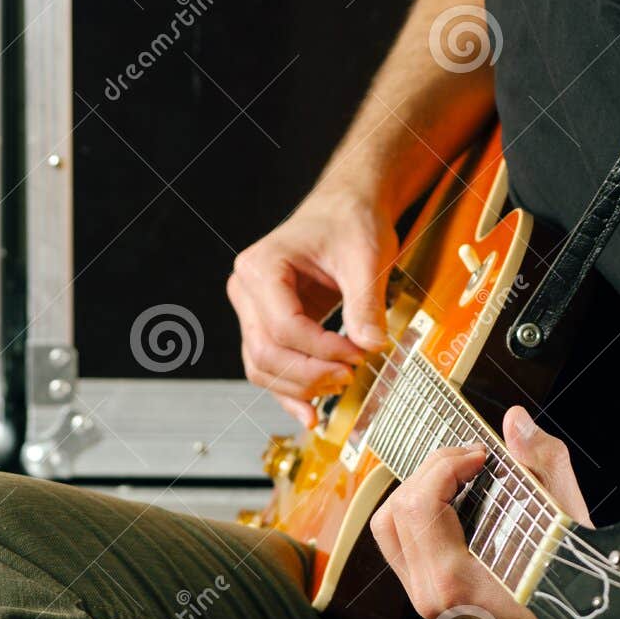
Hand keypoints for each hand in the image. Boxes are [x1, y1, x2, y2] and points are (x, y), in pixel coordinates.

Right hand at [227, 187, 398, 427]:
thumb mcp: (366, 256)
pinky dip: (290, 390)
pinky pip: (270, 366)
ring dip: (299, 387)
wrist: (347, 207)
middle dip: (310, 373)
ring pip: (262, 366)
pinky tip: (312, 411)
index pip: (285, 326)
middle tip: (351, 377)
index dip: (323, 350)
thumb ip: (366, 303)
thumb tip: (372, 346)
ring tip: (339, 389)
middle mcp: (247, 289)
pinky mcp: (268, 324)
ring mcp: (253, 309)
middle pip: (267, 352)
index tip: (359, 355)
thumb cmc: (350, 220)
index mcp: (262, 267)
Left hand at [369, 405, 592, 618]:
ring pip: (390, 526)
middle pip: (396, 510)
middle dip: (432, 472)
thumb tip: (514, 420)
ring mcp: (424, 599)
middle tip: (473, 459)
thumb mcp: (572, 523)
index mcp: (454, 583)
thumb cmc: (579, 591)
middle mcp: (429, 596)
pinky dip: (420, 511)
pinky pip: (402, 543)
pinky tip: (457, 500)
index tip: (482, 454)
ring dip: (420, 489)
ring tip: (462, 476)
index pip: (418, 506)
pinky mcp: (428, 596)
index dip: (444, 466)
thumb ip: (543, 465)